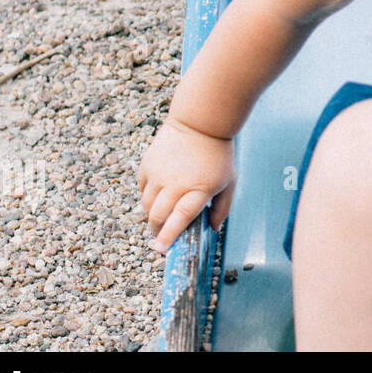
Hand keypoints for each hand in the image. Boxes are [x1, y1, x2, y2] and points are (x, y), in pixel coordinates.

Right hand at [137, 117, 235, 253]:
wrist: (199, 123)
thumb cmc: (218, 156)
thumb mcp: (229, 182)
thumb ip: (222, 209)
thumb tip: (213, 230)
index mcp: (198, 189)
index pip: (180, 218)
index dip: (169, 235)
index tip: (160, 250)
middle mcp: (175, 183)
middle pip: (158, 216)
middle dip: (158, 231)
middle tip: (162, 237)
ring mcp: (159, 173)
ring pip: (147, 205)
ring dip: (153, 215)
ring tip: (163, 215)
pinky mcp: (147, 165)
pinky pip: (142, 190)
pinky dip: (148, 197)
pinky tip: (160, 194)